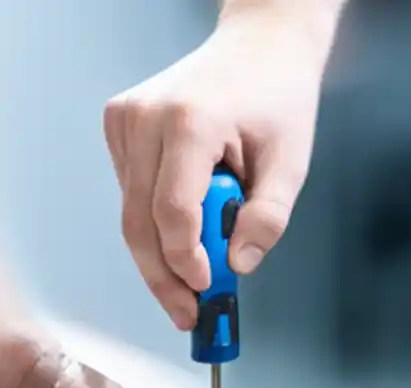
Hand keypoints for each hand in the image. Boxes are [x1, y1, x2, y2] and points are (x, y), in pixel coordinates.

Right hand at [103, 1, 342, 328]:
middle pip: (140, 221)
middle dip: (165, 277)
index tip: (205, 293)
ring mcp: (125, 121)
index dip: (185, 262)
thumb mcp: (291, 163)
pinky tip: (188, 232)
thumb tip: (238, 266)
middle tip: (189, 316)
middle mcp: (144, 118)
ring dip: (162, 254)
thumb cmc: (278, 100)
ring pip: (132, 213)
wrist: (259, 48)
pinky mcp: (119, 127)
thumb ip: (267, 218)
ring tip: (198, 281)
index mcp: (188, 122)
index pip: (173, 213)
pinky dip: (157, 223)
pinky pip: (132, 194)